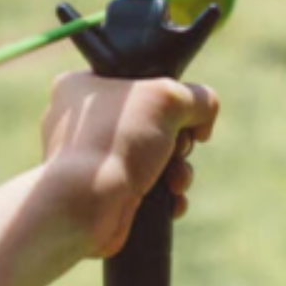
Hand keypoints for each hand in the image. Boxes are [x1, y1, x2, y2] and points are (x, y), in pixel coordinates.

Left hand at [40, 73, 220, 257]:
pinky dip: (165, 194)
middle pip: (153, 121)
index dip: (169, 95)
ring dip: (178, 170)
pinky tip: (171, 201)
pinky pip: (147, 186)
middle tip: (178, 147)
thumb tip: (204, 116)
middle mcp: (83, 122)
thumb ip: (197, 97)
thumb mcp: (167, 98)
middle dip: (179, 140)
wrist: (85, 206)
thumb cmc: (114, 143)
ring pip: (154, 156)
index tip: (182, 111)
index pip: (140, 79)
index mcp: (81, 86)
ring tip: (175, 182)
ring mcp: (93, 159)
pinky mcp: (105, 192)